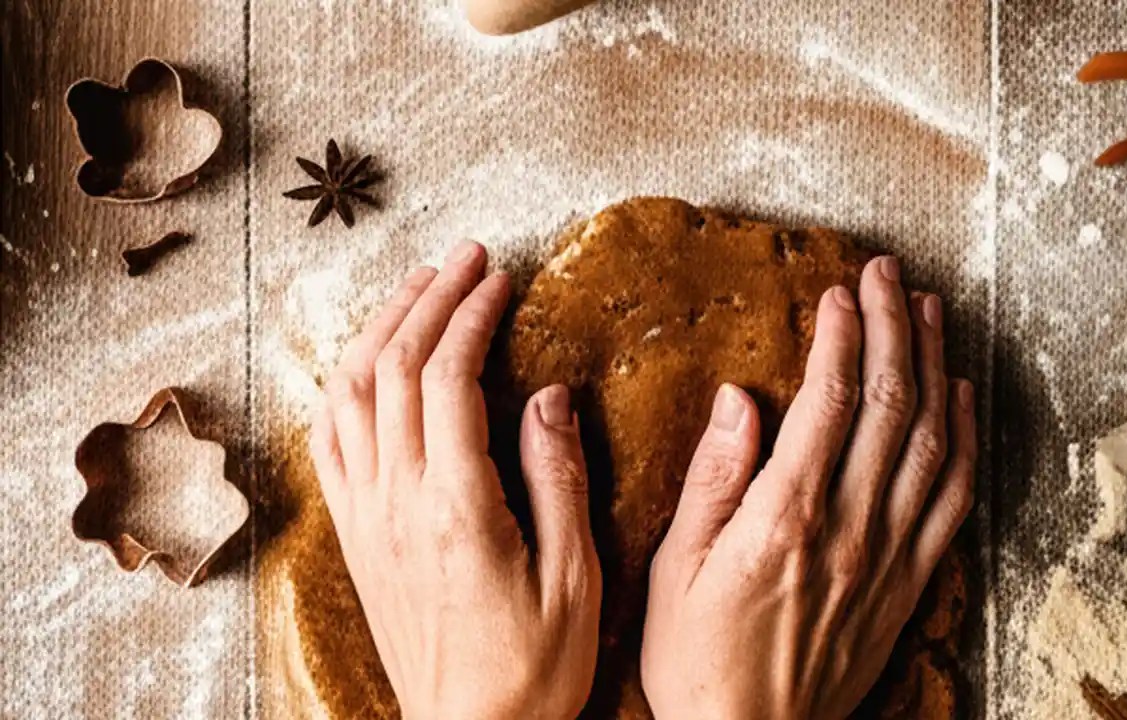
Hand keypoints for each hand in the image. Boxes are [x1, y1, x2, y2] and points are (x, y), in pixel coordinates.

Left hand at [309, 241, 601, 719]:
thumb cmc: (532, 667)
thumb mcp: (573, 576)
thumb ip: (557, 478)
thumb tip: (549, 397)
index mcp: (455, 508)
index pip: (447, 379)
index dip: (470, 315)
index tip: (498, 278)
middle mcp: (396, 502)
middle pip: (392, 368)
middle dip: (428, 299)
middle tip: (464, 258)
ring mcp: (364, 516)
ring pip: (349, 394)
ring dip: (380, 329)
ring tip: (418, 289)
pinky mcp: (353, 533)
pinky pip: (329, 440)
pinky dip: (345, 385)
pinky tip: (368, 363)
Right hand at [641, 256, 975, 718]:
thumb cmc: (699, 660)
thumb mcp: (677, 568)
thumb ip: (713, 480)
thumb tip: (736, 401)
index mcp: (786, 518)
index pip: (829, 401)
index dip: (840, 335)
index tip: (838, 291)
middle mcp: (849, 528)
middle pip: (891, 404)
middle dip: (894, 327)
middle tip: (890, 274)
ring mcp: (889, 555)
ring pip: (932, 440)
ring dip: (936, 367)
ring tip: (932, 311)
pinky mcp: (910, 582)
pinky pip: (952, 498)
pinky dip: (964, 439)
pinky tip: (960, 397)